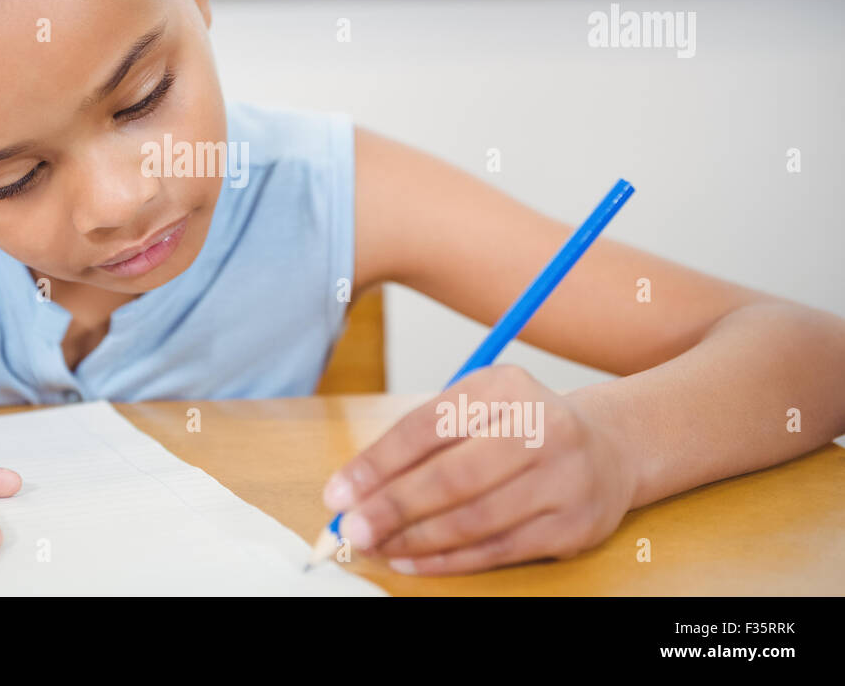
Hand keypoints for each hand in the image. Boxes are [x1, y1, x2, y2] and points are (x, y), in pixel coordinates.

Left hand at [322, 364, 636, 574]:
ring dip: (416, 539)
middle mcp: (542, 426)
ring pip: (474, 518)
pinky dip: (449, 559)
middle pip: (452, 476)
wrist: (607, 449)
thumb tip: (356, 487)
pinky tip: (414, 560)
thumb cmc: (519, 429)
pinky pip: (498, 548)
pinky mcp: (574, 524)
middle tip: (352, 529)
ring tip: (377, 546)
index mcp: (505, 387)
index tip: (339, 492)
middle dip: (393, 507)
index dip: (377, 463)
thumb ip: (423, 439)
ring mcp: (563, 477)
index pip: (427, 426)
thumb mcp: (478, 409)